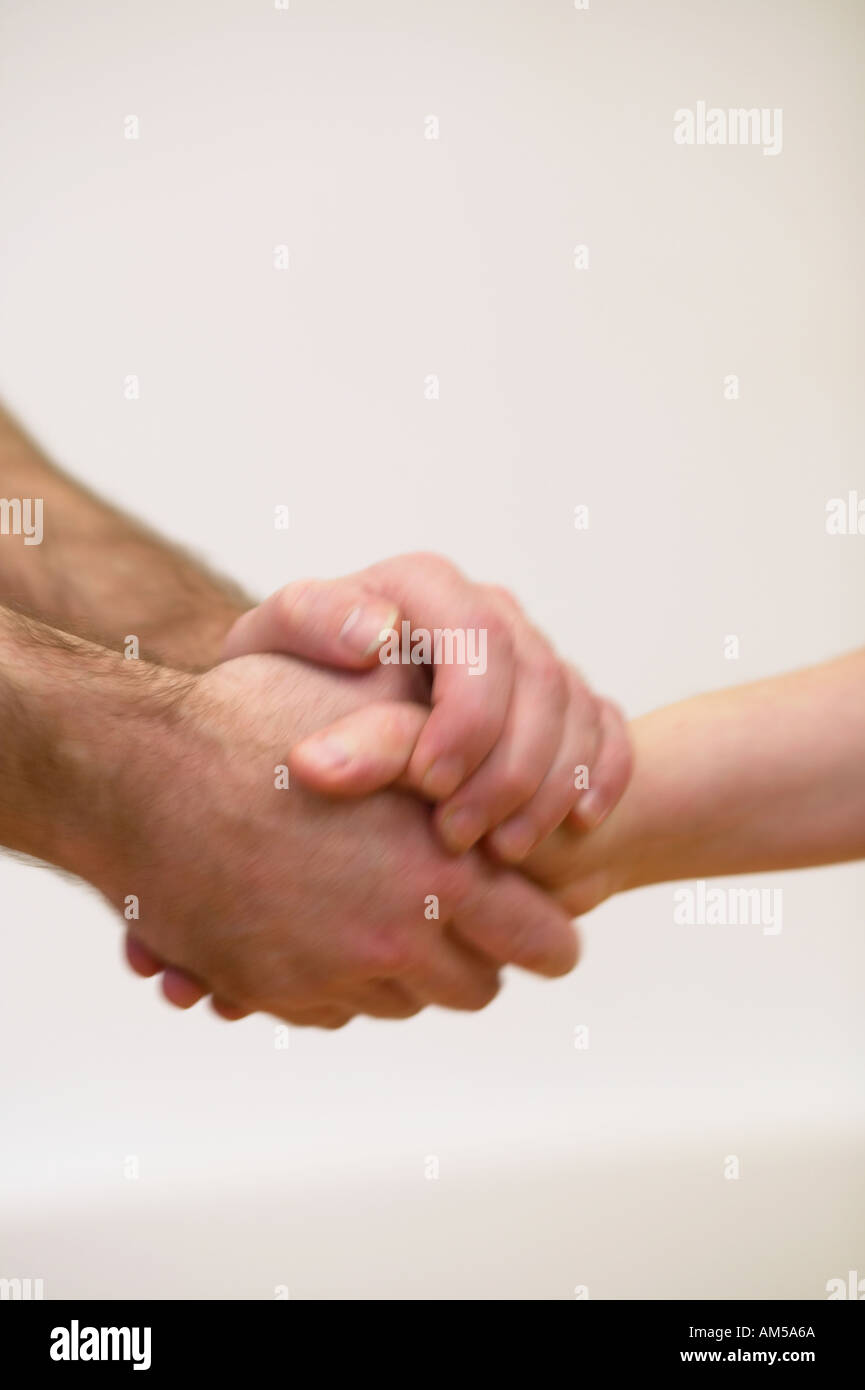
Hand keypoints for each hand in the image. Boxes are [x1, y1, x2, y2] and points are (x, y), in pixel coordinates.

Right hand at [118, 652, 579, 1025]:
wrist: (133, 778)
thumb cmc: (254, 730)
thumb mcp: (376, 716)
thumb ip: (456, 757)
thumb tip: (508, 788)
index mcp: (435, 876)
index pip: (539, 941)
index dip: (550, 933)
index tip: (548, 927)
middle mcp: (389, 943)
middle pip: (476, 987)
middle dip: (479, 954)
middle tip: (460, 912)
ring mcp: (324, 977)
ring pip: (404, 1002)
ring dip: (407, 968)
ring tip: (381, 905)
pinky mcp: (269, 992)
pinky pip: (333, 1010)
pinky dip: (342, 980)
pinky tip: (322, 920)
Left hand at [221, 554, 631, 860]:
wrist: (300, 725)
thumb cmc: (276, 685)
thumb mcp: (270, 648)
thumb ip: (311, 626)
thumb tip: (378, 636)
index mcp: (419, 584)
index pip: (478, 636)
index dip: (469, 714)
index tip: (427, 785)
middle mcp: (482, 608)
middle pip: (536, 677)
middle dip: (507, 765)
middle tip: (459, 836)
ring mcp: (529, 652)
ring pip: (575, 708)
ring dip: (549, 786)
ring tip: (503, 852)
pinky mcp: (561, 699)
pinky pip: (608, 728)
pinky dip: (601, 775)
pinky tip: (579, 823)